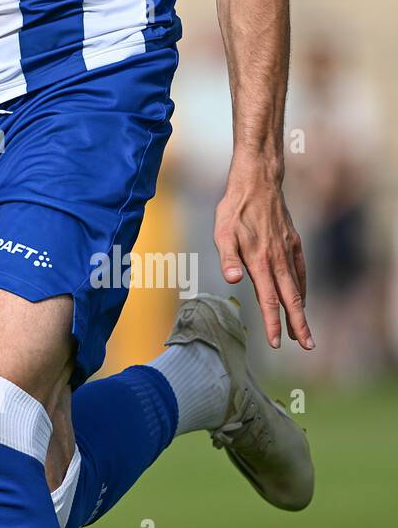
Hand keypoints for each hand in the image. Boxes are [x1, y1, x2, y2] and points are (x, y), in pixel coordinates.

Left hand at [214, 165, 311, 350]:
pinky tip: (301, 297)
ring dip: (301, 311)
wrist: (258, 182)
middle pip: (290, 299)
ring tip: (303, 330)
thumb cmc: (235, 208)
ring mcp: (288, 251)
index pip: (268, 299)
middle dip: (297, 325)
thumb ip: (227, 257)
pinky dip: (302, 287)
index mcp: (259, 261)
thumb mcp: (222, 231)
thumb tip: (230, 280)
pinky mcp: (294, 242)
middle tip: (306, 345)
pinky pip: (300, 270)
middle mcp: (277, 259)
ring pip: (297, 287)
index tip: (275, 343)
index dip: (272, 323)